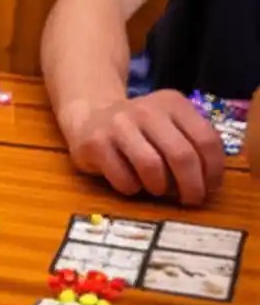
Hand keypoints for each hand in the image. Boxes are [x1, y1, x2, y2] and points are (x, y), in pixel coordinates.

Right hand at [67, 90, 224, 205]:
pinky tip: (132, 185)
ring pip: (151, 166)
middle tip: (191, 200)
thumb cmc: (137, 129)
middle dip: (191, 185)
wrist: (90, 116)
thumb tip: (206, 181)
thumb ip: (189, 142)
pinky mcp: (95, 143)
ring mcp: (119, 125)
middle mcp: (147, 111)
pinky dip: (132, 188)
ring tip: (158, 190)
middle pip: (181, 155)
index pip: (205, 139)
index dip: (213, 169)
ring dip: (160, 187)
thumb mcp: (168, 124)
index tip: (210, 187)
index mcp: (173, 104)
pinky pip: (122, 177)